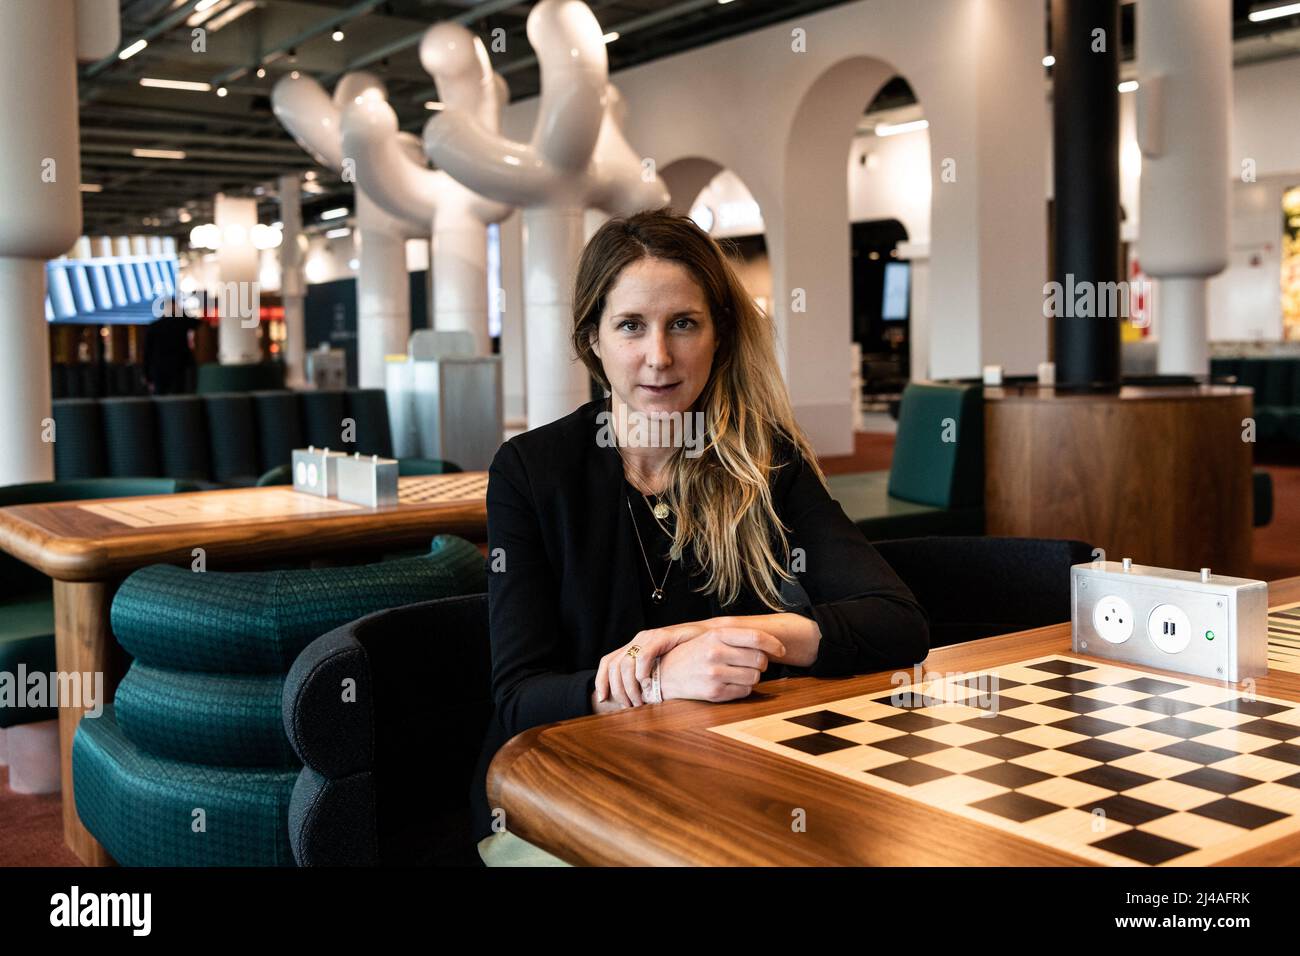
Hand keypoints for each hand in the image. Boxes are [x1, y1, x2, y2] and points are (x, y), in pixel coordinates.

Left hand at [595, 621, 712, 708]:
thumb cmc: (689, 654)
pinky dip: (642, 671)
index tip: (603, 700)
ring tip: (640, 700)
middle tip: (629, 705)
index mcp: (635, 647)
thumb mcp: (663, 666)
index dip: (602, 681)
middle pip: (613, 666)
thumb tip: (634, 698)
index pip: (608, 662)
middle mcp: (639, 640)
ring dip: (629, 686)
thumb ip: (648, 676)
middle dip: (618, 690)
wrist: (710, 635)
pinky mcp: (662, 636)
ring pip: (625, 663)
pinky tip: (648, 682)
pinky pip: (644, 655)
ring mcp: (649, 637)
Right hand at [657, 626, 785, 703]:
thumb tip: (768, 643)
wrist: (665, 674)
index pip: (755, 637)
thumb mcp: (709, 637)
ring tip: (737, 673)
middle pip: (759, 659)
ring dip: (751, 677)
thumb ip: (735, 637)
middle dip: (761, 663)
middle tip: (752, 664)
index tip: (781, 650)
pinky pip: (745, 691)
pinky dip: (743, 688)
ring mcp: (715, 673)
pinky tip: (730, 683)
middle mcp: (716, 652)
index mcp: (717, 635)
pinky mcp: (715, 692)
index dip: (773, 644)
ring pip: (754, 677)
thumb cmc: (691, 654)